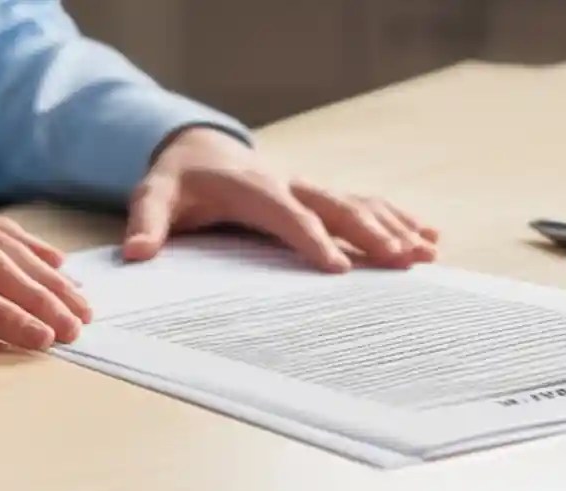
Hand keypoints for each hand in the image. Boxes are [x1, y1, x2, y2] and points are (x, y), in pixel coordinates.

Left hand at [123, 127, 439, 271]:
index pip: (287, 214)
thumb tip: (137, 254)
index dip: (312, 239)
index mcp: (252, 186)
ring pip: (359, 203)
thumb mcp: (153, 195)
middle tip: (403, 262)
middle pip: (337, 207)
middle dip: (372, 234)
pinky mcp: (320, 194)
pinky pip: (365, 203)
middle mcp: (289, 183)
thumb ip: (147, 223)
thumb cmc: (177, 180)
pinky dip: (398, 218)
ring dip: (394, 227)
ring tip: (427, 254)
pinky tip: (429, 237)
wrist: (197, 147)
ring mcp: (309, 186)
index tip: (338, 268)